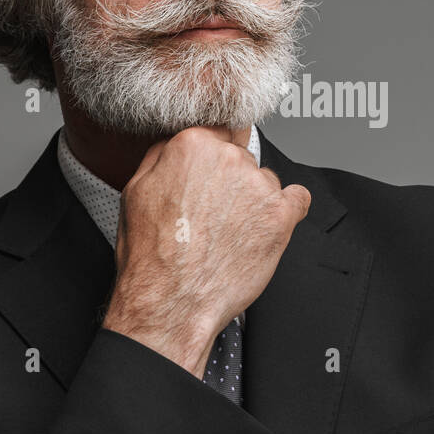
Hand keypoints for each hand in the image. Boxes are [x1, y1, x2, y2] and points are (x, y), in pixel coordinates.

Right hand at [101, 126, 310, 378]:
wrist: (172, 303)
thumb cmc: (152, 257)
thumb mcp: (135, 192)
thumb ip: (162, 155)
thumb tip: (177, 141)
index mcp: (193, 145)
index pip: (221, 130)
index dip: (217, 154)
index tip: (216, 171)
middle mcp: (230, 159)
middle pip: (243, 157)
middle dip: (231, 181)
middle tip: (214, 214)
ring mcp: (259, 186)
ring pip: (266, 180)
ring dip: (255, 200)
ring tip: (231, 233)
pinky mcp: (282, 215)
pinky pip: (298, 199)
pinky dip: (288, 211)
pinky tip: (268, 228)